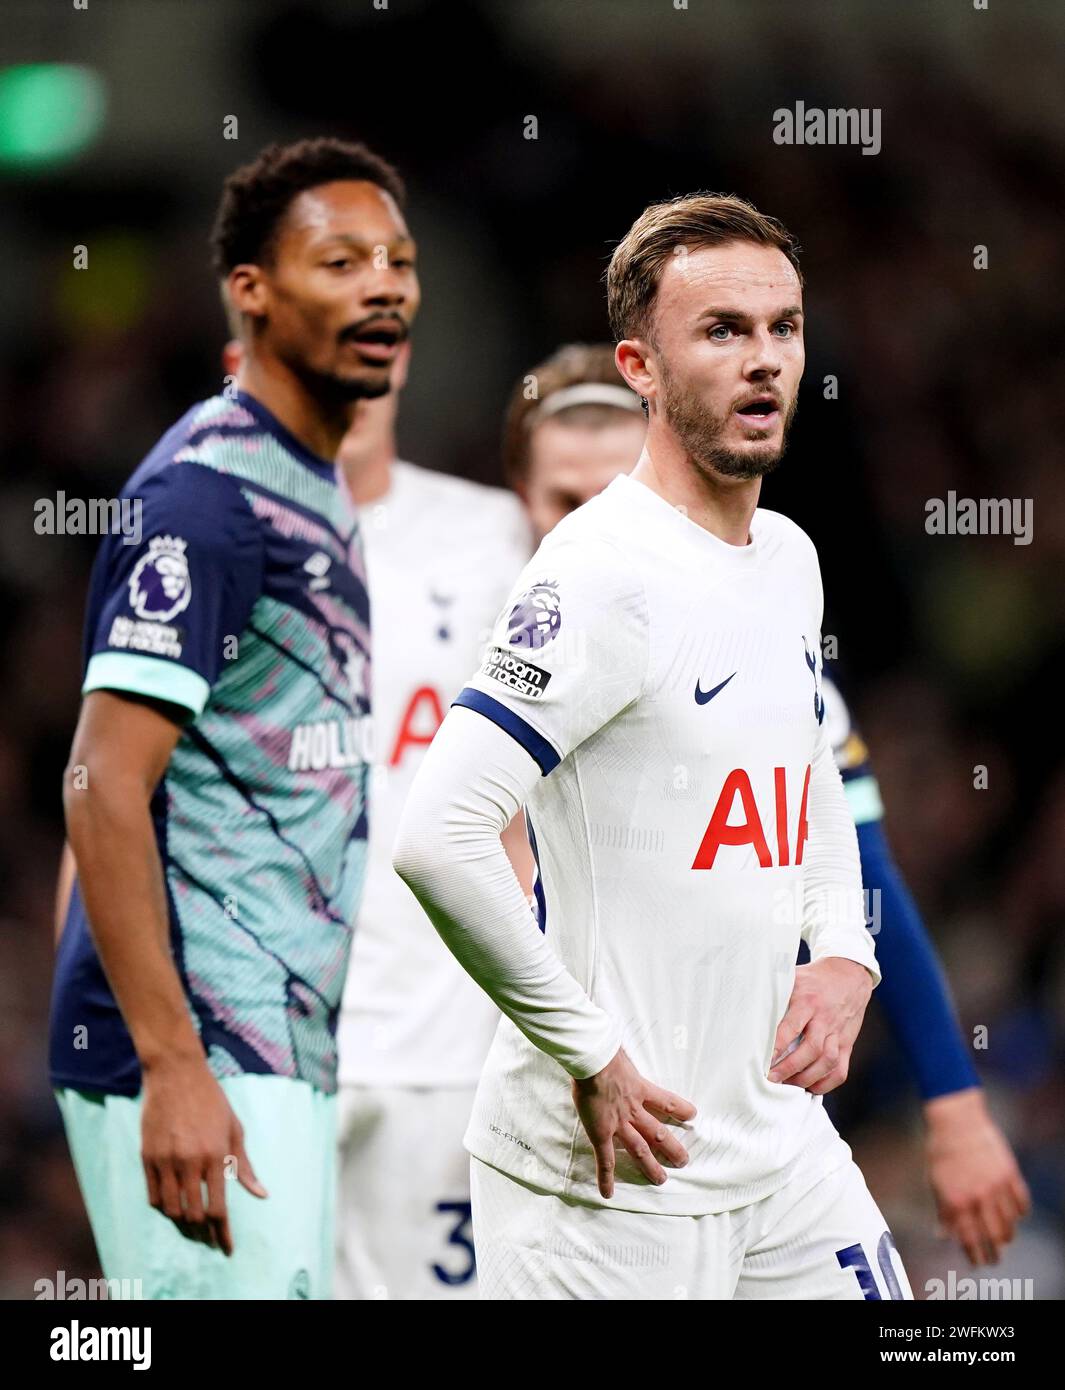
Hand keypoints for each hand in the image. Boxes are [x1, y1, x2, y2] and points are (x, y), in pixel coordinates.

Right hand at [140, 1056, 266, 1253]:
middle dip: (202, 1232)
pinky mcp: (147, 1156)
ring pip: (170, 1210)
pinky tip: (172, 1205)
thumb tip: (261, 1195)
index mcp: (216, 1155)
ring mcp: (165, 1159)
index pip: (218, 1209)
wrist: (176, 1072)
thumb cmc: (211, 1100)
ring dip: (181, 1222)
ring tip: (191, 1223)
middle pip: (193, 1215)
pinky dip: (163, 1207)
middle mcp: (189, 1161)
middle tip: (208, 1237)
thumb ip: (244, 1165)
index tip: (225, 1248)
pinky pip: (152, 1196)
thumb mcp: (235, 1129)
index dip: (222, 1234)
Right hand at [572, 1048, 696, 1198]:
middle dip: (672, 1147)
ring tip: (662, 1180)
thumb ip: (621, 1056)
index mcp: (639, 1088)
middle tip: (684, 1161)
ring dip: (650, 1166)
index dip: (679, 1108)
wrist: (594, 1062)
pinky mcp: (601, 1134)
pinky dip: (606, 1178)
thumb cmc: (604, 1051)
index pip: (665, 1100)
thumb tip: (615, 1046)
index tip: (693, 1114)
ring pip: (639, 1149)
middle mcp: (633, 1109)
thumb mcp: (619, 1051)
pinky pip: (605, 1160)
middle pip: (658, 1132)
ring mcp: (618, 1124)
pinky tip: (608, 1194)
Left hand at [769, 956, 872, 1094]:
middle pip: (811, 1049)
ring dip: (806, 1078)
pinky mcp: (847, 1043)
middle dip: (790, 1068)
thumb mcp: (793, 976)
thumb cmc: (813, 978)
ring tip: (787, 1085)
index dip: (778, 1046)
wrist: (850, 974)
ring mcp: (838, 1033)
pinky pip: (840, 1070)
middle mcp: (825, 1018)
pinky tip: (809, 1088)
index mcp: (807, 1000)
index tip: (763, 1060)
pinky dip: (825, 1084)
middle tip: (771, 1079)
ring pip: (827, 1062)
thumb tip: (746, 1002)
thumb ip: (774, 991)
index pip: (791, 1027)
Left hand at [924, 1088, 1030, 1265]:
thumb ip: (942, 1211)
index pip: (969, 1239)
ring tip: (1003, 1238)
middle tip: (995, 1258)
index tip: (977, 1263)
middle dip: (994, 1253)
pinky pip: (1022, 1202)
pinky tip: (1015, 1215)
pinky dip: (1020, 1213)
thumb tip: (943, 1235)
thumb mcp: (934, 1181)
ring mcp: (997, 1186)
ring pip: (1011, 1223)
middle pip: (993, 1237)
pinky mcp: (1011, 1173)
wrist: (956, 1120)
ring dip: (1007, 1234)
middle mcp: (978, 1198)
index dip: (974, 1255)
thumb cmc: (940, 1150)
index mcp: (956, 1201)